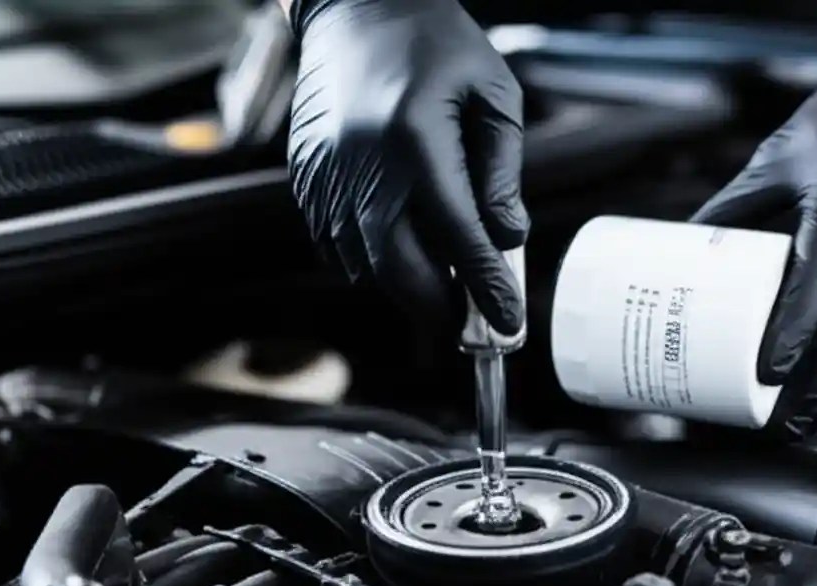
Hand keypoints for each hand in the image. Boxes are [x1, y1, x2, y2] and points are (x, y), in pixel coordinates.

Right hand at [287, 0, 527, 334]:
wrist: (357, 6)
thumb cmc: (436, 44)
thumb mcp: (493, 97)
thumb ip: (501, 173)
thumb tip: (507, 239)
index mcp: (416, 139)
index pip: (459, 235)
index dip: (487, 287)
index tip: (510, 322)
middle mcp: (362, 163)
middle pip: (397, 267)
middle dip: (438, 307)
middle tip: (473, 323)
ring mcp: (325, 172)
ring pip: (361, 263)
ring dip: (404, 285)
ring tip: (444, 287)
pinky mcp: (306, 175)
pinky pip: (333, 241)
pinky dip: (368, 261)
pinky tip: (399, 251)